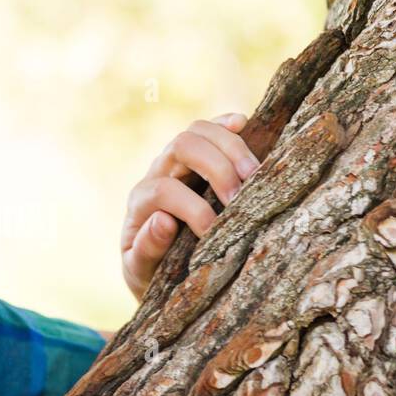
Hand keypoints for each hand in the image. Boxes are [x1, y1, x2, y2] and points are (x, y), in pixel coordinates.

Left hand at [120, 113, 258, 302]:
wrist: (154, 267)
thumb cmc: (150, 271)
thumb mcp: (140, 270)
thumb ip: (146, 249)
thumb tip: (163, 220)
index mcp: (140, 202)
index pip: (164, 190)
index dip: (191, 208)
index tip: (213, 231)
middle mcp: (157, 173)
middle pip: (182, 146)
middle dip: (216, 169)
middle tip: (239, 199)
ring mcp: (177, 161)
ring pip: (198, 131)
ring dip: (230, 147)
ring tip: (254, 174)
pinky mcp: (197, 158)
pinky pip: (209, 130)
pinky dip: (226, 124)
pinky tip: (243, 123)